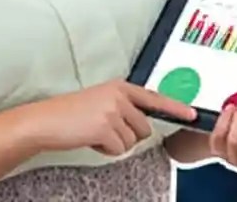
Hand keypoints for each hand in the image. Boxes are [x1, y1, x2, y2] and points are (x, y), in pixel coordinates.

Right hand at [23, 80, 196, 155]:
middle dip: (128, 135)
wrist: (44, 121)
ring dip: (115, 142)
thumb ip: (124, 106)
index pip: (155, 98)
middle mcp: (120, 96)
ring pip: (132, 140)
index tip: (192, 114)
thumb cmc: (70, 114)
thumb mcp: (101, 101)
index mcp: (121, 87)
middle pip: (144, 127)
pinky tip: (90, 140)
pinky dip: (105, 150)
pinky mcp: (105, 127)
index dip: (176, 108)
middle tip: (104, 130)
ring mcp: (113, 110)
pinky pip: (119, 148)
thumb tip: (143, 123)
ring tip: (95, 133)